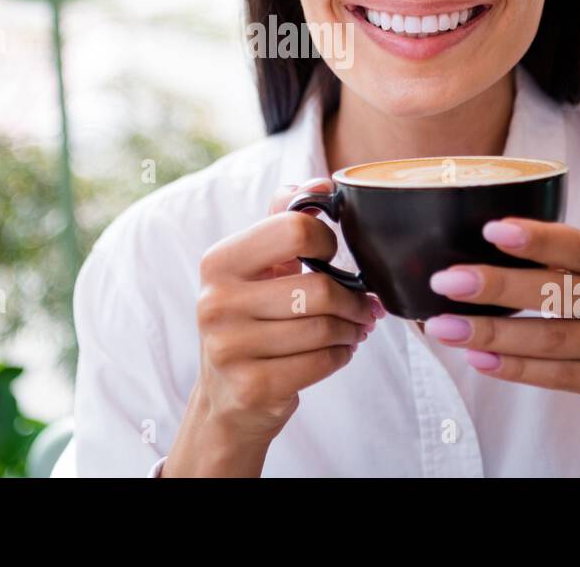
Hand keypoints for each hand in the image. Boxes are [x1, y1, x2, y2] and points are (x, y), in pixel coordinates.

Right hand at [164, 178, 382, 475]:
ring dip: (352, 329)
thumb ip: (283, 219)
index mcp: (219, 262)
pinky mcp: (251, 386)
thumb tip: (317, 183)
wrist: (227, 396)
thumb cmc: (251, 319)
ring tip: (354, 328)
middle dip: (353, 299)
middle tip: (364, 305)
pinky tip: (339, 350)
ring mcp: (229, 348)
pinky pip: (321, 362)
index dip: (327, 242)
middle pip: (318, 288)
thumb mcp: (257, 267)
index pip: (294, 229)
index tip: (332, 256)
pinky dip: (341, 355)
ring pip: (324, 329)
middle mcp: (215, 302)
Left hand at [423, 217, 579, 474]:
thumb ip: (561, 267)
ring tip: (445, 328)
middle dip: (497, 285)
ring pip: (554, 338)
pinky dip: (518, 369)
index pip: (575, 245)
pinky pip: (563, 376)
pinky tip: (479, 360)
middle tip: (446, 281)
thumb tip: (478, 256)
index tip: (490, 230)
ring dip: (494, 333)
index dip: (535, 238)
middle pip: (557, 291)